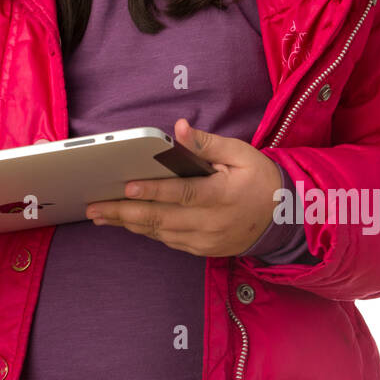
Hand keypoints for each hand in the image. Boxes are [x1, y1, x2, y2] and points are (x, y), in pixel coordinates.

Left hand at [85, 118, 282, 257]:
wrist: (284, 218)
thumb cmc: (259, 179)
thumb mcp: (240, 153)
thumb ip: (207, 144)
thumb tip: (178, 129)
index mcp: (222, 195)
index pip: (182, 193)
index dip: (153, 191)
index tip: (126, 187)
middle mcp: (212, 222)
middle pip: (162, 219)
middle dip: (124, 213)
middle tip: (94, 207)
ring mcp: (206, 240)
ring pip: (160, 233)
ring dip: (129, 224)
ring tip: (101, 216)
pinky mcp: (203, 250)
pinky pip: (169, 241)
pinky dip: (147, 232)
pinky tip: (128, 223)